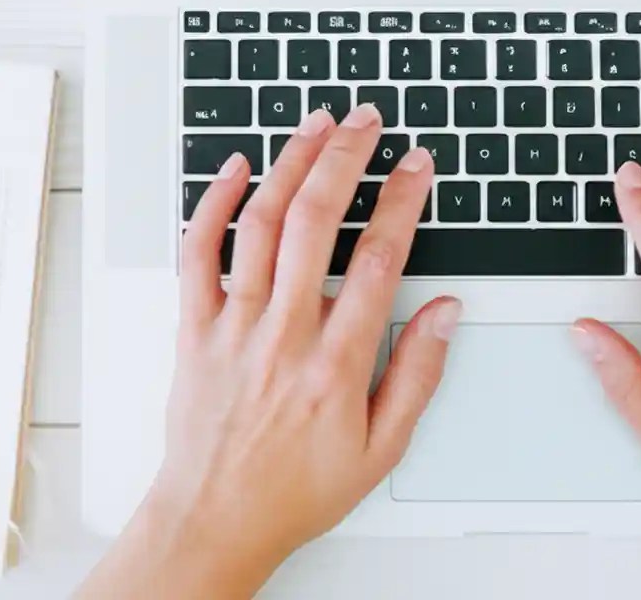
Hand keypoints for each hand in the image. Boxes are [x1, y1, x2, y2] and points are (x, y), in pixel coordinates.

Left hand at [78, 106, 460, 598]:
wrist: (215, 519)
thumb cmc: (297, 489)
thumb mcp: (382, 449)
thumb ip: (418, 375)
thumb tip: (446, 313)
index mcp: (336, 364)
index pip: (379, 259)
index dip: (402, 201)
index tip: (417, 166)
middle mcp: (283, 334)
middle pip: (315, 222)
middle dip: (345, 159)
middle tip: (367, 121)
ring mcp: (233, 326)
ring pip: (259, 225)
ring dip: (289, 164)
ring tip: (317, 125)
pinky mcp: (194, 329)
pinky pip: (196, 253)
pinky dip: (214, 204)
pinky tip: (235, 168)